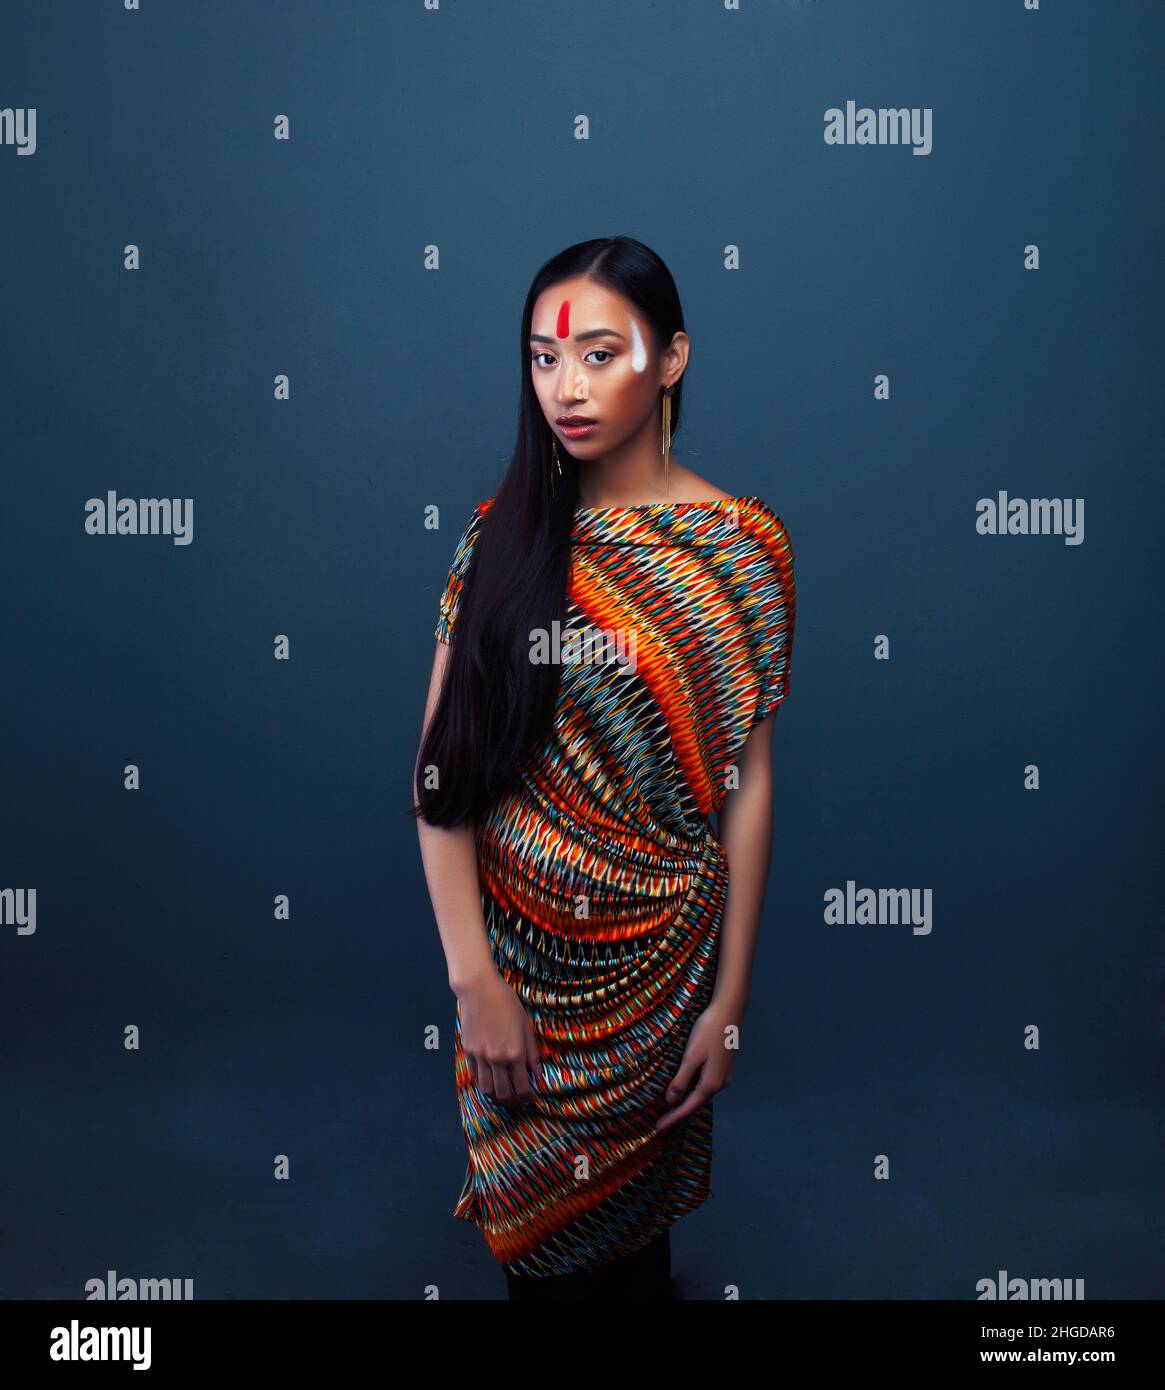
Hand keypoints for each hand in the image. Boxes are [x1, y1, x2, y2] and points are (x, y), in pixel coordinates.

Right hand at [457, 969, 543, 1103]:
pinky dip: (483, 1083)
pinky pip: (475, 1076)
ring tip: (503, 1094)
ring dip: (496, 1096)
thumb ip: (533, 1052)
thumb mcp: (526, 1025)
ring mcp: (480, 1056)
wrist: (479, 989)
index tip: (531, 1097)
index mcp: (515, 1053)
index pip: (522, 1087)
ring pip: (487, 1089)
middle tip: (518, 1099)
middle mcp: (497, 1059)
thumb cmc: (506, 1002)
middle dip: (514, 1101)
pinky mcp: (468, 1051)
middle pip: (504, 1093)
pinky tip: (490, 1080)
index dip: (528, 1096)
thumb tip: (538, 1073)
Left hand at [655, 1001, 739, 1133]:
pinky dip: (695, 1092)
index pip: (688, 1107)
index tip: (658, 1129)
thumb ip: (681, 1080)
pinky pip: (706, 1086)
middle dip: (679, 1114)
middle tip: (661, 1123)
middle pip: (696, 1104)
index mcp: (710, 1084)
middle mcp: (720, 1084)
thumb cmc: (708, 1032)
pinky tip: (687, 1091)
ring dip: (687, 1104)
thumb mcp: (691, 1056)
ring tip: (671, 1110)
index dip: (673, 1118)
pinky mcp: (724, 1067)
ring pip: (702, 1095)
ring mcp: (724, 1076)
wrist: (729, 1012)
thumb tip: (671, 1100)